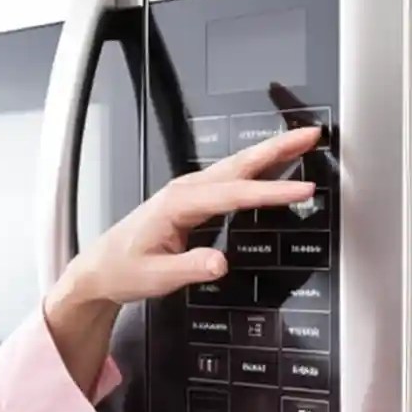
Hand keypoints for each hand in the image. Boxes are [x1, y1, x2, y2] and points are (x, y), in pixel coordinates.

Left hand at [40, 126, 321, 394]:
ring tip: (303, 140)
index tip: (302, 191)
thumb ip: (188, 269)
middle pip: (237, 165)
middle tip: (311, 135)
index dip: (270, 192)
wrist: (101, 270)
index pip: (232, 194)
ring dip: (270, 152)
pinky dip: (256, 167)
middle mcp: (182, 191)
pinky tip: (273, 165)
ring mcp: (187, 192)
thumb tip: (220, 262)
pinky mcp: (192, 199)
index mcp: (175, 205)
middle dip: (276, 148)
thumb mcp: (155, 277)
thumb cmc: (123, 271)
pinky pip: (229, 178)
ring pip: (235, 166)